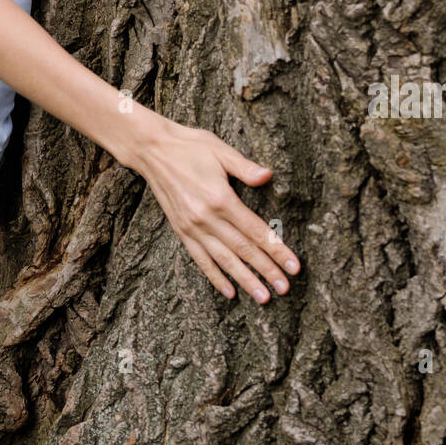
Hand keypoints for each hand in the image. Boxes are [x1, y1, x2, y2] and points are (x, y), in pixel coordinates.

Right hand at [131, 116, 299, 302]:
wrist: (152, 150)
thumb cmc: (190, 146)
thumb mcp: (220, 150)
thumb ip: (245, 167)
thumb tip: (268, 176)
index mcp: (220, 198)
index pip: (255, 230)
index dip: (276, 249)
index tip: (293, 266)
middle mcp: (206, 218)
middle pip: (243, 250)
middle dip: (266, 271)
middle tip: (285, 289)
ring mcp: (192, 227)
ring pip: (224, 260)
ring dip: (245, 280)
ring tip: (263, 298)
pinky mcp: (181, 230)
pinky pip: (200, 259)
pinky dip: (215, 277)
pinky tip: (229, 292)